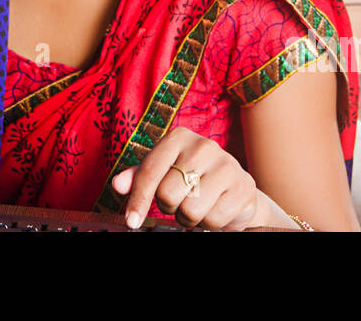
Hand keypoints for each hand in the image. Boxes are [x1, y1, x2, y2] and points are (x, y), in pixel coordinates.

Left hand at [110, 127, 275, 230]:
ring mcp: (226, 165)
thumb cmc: (191, 178)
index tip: (131, 221)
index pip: (150, 171)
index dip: (138, 200)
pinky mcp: (243, 187)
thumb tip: (118, 185)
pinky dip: (209, 223)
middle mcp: (203, 146)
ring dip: (188, 218)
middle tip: (178, 202)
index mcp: (178, 137)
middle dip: (168, 207)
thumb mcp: (162, 172)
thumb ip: (138, 177)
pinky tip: (213, 209)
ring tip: (195, 206)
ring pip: (190, 211)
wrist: (235, 188)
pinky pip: (213, 220)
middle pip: (167, 195)